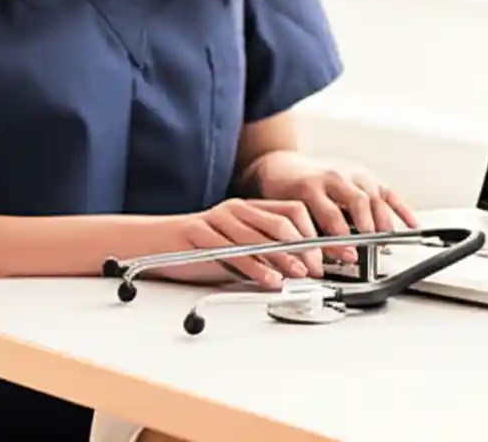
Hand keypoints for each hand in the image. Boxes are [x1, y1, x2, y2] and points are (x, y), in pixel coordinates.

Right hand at [153, 198, 323, 288]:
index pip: (295, 212)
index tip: (335, 252)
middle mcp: (238, 209)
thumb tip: (302, 271)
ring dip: (285, 257)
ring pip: (260, 236)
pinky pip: (233, 251)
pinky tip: (269, 279)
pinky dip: (255, 268)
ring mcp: (218, 219)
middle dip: (309, 246)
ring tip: (301, 274)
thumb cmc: (198, 248)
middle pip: (283, 222)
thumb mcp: (239, 250)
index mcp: (251, 208)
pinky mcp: (200, 234)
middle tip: (322, 266)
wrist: (152, 242)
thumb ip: (266, 255)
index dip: (318, 232)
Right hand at [254, 151, 418, 240]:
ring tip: (350, 252)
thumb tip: (383, 235)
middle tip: (379, 245)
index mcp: (360, 178)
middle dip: (375, 224)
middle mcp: (347, 176)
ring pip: (342, 207)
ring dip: (348, 234)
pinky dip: (321, 233)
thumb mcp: (345, 190)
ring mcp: (326, 180)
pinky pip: (317, 213)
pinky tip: (322, 245)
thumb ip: (362, 209)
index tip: (413, 229)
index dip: (401, 212)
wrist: (279, 167)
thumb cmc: (315, 183)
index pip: (387, 194)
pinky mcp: (305, 187)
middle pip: (368, 200)